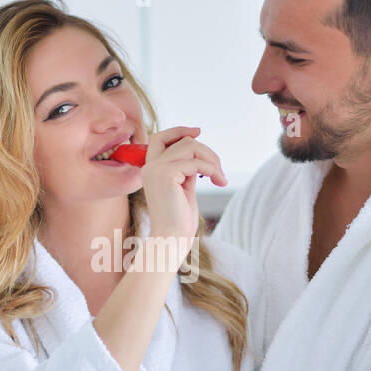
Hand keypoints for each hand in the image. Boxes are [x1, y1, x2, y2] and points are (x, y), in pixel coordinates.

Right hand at [142, 126, 227, 251]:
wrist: (171, 239)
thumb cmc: (178, 219)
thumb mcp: (183, 186)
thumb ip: (186, 168)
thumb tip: (199, 151)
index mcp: (151, 168)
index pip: (161, 137)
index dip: (180, 131)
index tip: (198, 131)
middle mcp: (150, 166)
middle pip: (184, 141)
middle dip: (207, 152)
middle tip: (219, 170)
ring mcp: (156, 169)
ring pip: (191, 146)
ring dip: (212, 160)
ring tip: (220, 177)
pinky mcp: (166, 175)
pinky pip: (196, 162)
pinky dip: (212, 170)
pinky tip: (218, 181)